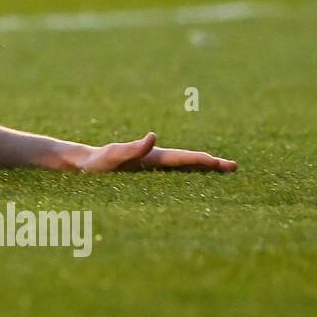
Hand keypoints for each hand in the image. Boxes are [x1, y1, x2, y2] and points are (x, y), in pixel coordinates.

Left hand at [76, 132, 236, 172]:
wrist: (82, 164)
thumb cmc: (96, 164)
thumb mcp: (113, 157)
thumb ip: (132, 148)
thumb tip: (154, 136)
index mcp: (152, 157)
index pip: (184, 159)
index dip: (204, 161)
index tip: (225, 164)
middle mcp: (155, 160)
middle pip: (189, 161)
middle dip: (211, 164)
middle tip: (234, 167)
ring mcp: (151, 167)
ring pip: (183, 167)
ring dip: (202, 168)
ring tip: (221, 170)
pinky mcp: (145, 174)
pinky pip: (172, 174)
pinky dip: (187, 174)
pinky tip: (193, 180)